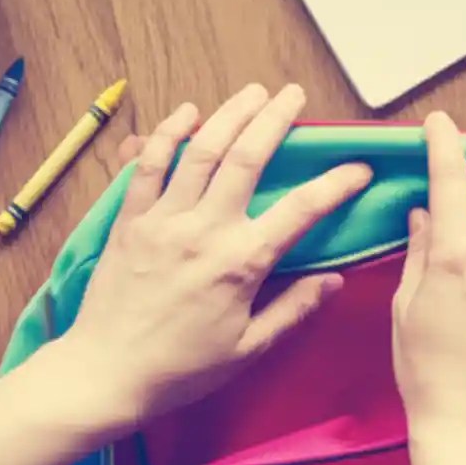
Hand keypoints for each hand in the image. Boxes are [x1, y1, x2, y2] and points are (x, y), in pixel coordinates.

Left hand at [51, 84, 371, 436]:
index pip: (301, 210)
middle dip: (275, 119)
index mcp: (241, 263)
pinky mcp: (131, 220)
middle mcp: (205, 230)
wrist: (106, 373)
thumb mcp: (249, 348)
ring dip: (230, 114)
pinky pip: (150, 166)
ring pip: (202, 151)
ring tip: (252, 91)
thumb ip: (293, 309)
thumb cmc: (182, 369)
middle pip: (247, 158)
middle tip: (294, 95)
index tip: (359, 168)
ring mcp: (164, 219)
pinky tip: (187, 112)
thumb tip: (335, 281)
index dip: (336, 184)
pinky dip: (169, 134)